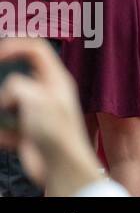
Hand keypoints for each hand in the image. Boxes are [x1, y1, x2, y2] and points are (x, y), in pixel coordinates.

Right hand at [0, 38, 102, 195]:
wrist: (61, 168)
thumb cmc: (57, 133)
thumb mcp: (37, 100)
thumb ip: (19, 85)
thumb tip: (10, 85)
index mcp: (56, 79)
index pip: (36, 49)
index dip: (16, 45)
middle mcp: (48, 93)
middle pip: (20, 76)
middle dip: (5, 86)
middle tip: (3, 100)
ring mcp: (38, 112)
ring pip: (10, 101)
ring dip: (2, 108)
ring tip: (7, 119)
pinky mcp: (29, 131)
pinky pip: (7, 125)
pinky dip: (3, 131)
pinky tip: (6, 137)